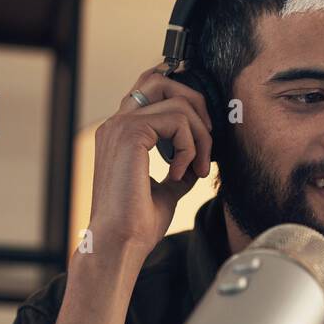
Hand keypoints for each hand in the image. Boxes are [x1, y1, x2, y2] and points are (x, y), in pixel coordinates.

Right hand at [87, 61, 212, 257]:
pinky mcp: (130, 133)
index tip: (201, 137)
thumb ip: (179, 169)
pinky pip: (177, 120)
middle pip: (163, 81)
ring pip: (177, 101)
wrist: (120, 242)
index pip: (151, 90)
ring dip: (199, 135)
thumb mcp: (167, 190)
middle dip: (196, 107)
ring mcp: (120, 125)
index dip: (184, 101)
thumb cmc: (136, 224)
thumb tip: (198, 161)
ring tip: (197, 168)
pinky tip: (181, 173)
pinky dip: (189, 146)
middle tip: (207, 144)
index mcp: (120, 134)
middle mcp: (116, 124)